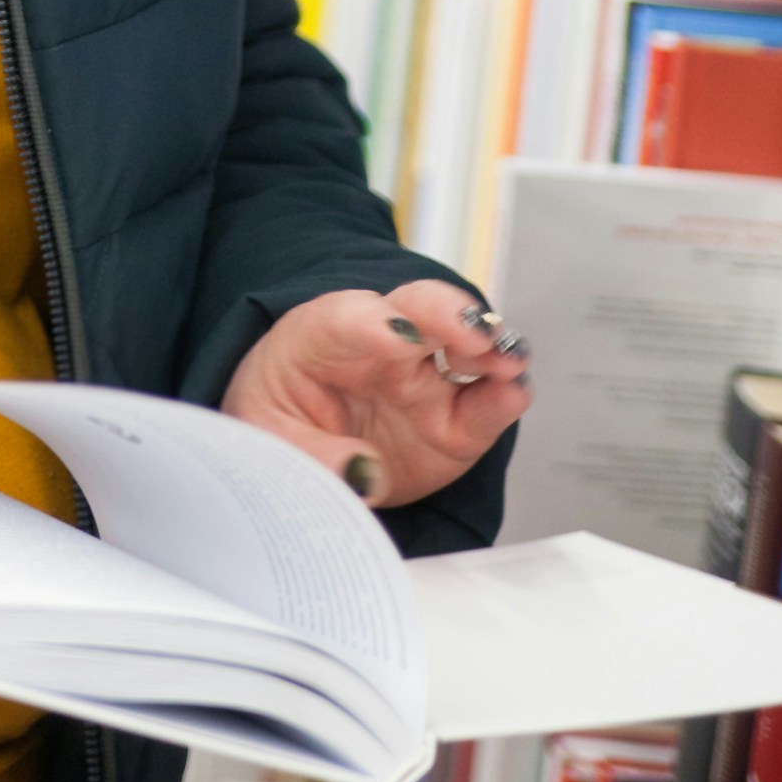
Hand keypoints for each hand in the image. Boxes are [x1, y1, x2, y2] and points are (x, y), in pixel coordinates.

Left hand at [219, 280, 529, 509]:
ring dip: (490, 347)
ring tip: (507, 360)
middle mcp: (381, 348)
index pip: (346, 317)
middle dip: (448, 314)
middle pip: (419, 308)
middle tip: (472, 332)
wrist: (297, 446)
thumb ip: (310, 456)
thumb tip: (363, 473)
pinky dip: (506, 394)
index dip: (374, 322)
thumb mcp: (268, 437)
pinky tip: (513, 391)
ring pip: (465, 345)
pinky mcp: (455, 423)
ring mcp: (423, 381)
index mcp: (320, 336)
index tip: (397, 337)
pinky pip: (486, 403)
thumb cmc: (278, 418)